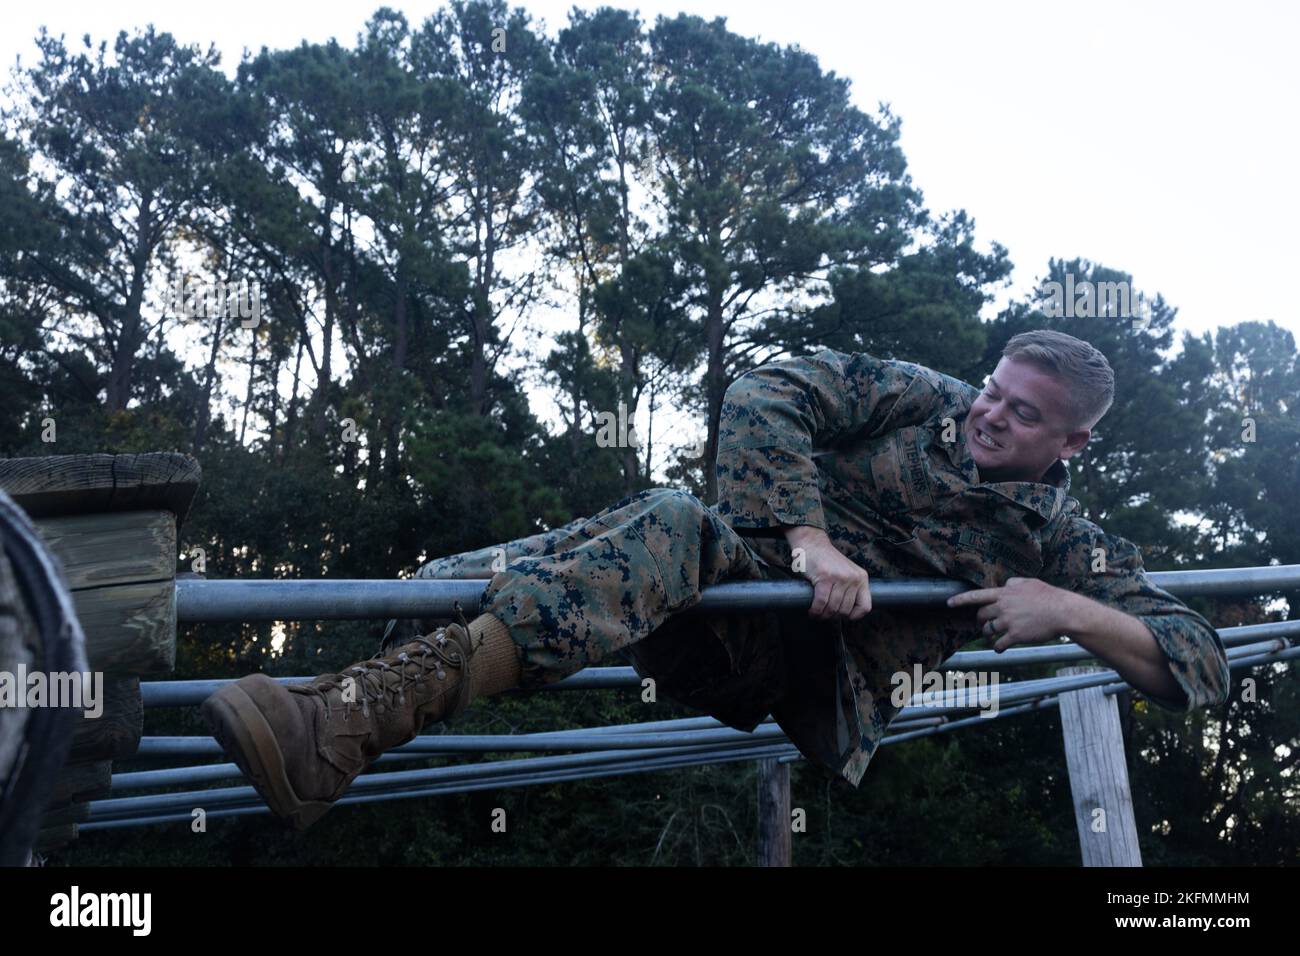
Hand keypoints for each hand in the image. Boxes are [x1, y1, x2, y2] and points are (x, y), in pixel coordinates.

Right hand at [784, 525, 871, 621]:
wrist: (812, 543)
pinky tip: (812, 610)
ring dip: (823, 615)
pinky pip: (821, 602)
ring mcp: (840, 577)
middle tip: (824, 614)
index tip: (842, 616)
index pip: (865, 607)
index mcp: (862, 578)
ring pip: (833, 608)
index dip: (853, 616)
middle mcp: (854, 578)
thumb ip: (851, 588)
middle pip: (845, 610)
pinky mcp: (825, 577)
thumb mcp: (846, 573)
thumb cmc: (826, 561)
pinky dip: (815, 610)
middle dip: (833, 616)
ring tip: (817, 613)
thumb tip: (846, 612)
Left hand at [945, 577, 1070, 650]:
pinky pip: (999, 644)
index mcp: (1004, 593)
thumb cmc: (1049, 596)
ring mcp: (1008, 621)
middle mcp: (1003, 607)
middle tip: (982, 624)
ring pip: (989, 630)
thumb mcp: (1030, 582)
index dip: (960, 600)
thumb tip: (1005, 583)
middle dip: (980, 620)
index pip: (976, 596)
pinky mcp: (1015, 635)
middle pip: (982, 615)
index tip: (948, 603)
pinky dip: (997, 647)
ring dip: (989, 634)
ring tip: (994, 636)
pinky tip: (1000, 648)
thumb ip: (1014, 583)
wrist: (1062, 612)